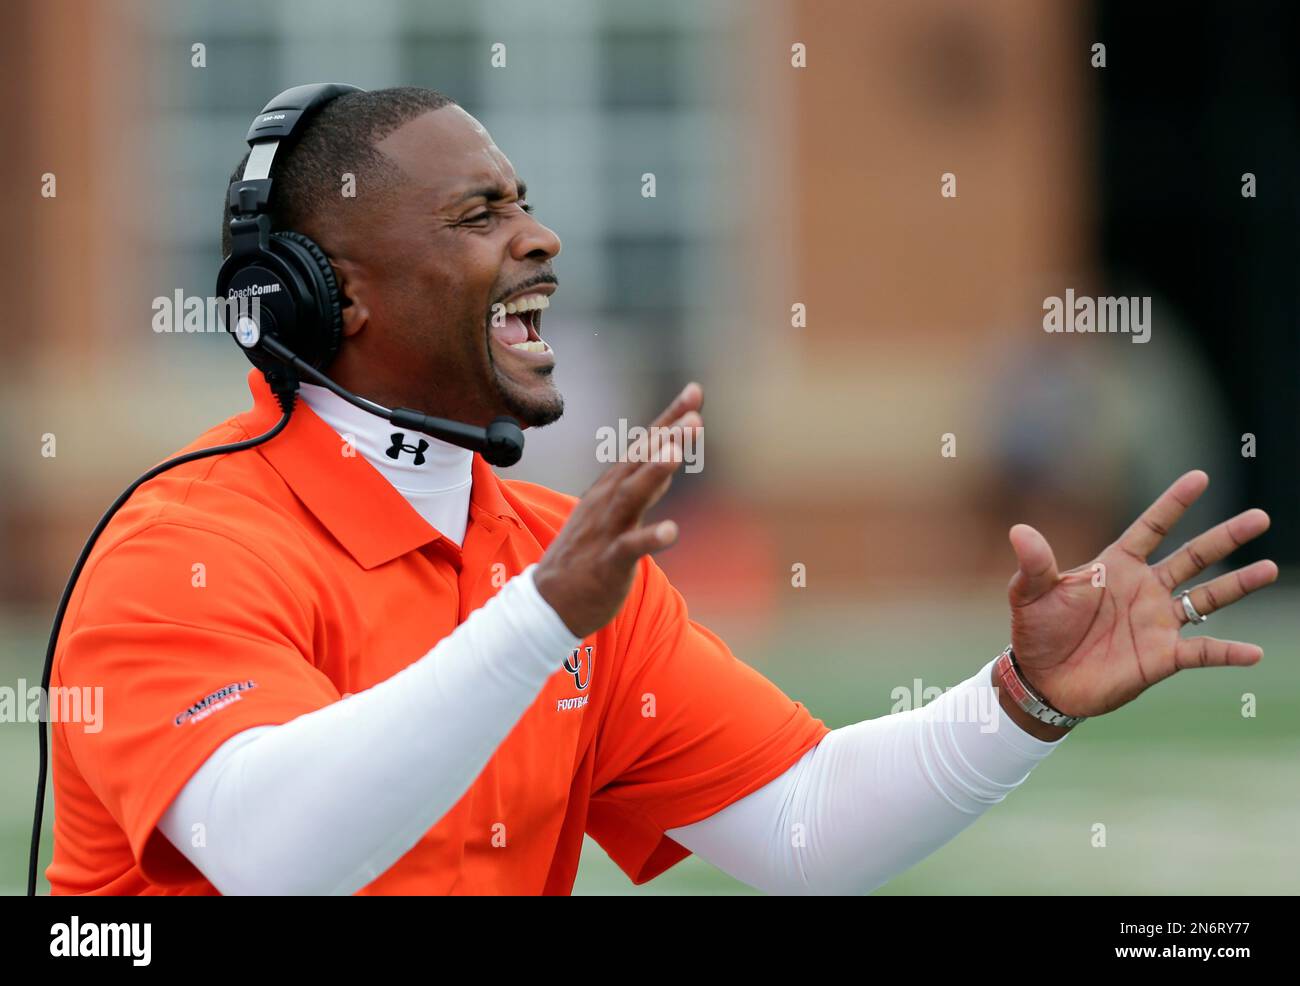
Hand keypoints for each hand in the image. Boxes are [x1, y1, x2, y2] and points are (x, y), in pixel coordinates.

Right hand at [534, 383, 702, 637]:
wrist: (549, 601)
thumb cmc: (588, 553)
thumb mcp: (616, 510)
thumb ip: (644, 483)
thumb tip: (670, 454)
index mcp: (611, 487)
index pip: (643, 445)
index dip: (669, 419)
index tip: (695, 392)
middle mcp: (607, 502)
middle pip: (639, 462)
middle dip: (666, 437)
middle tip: (694, 415)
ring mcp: (606, 530)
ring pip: (631, 496)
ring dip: (653, 473)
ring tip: (676, 452)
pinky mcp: (608, 562)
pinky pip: (630, 548)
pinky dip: (650, 538)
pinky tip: (672, 531)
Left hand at [1005, 470, 1277, 718]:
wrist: (1042, 680)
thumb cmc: (1037, 630)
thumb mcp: (1031, 593)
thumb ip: (1035, 563)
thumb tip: (1019, 530)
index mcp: (1116, 566)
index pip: (1151, 528)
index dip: (1174, 504)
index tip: (1200, 477)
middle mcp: (1145, 589)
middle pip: (1194, 557)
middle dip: (1226, 537)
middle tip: (1260, 517)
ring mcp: (1158, 623)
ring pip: (1208, 598)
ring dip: (1239, 585)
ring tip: (1269, 568)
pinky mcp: (1162, 658)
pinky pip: (1202, 652)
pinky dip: (1228, 652)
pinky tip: (1254, 652)